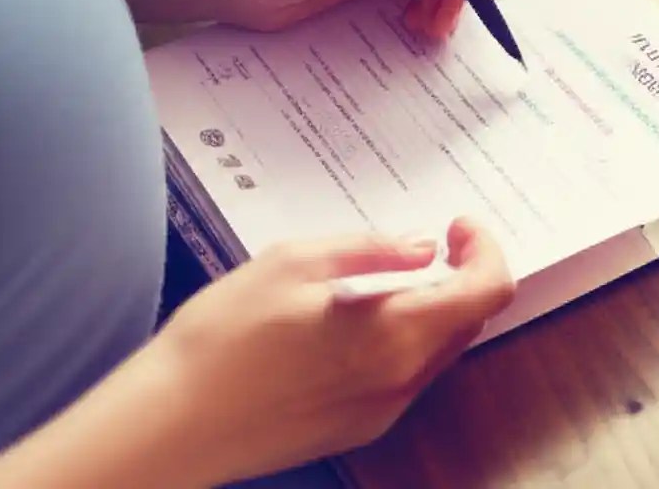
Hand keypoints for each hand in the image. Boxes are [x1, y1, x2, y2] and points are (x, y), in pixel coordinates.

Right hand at [153, 217, 513, 484]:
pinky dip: (409, 341)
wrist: (171, 425)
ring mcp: (383, 411)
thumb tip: (423, 247)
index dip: (486, 250)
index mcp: (396, 335)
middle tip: (435, 243)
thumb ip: (372, 250)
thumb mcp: (294, 263)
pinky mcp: (359, 429)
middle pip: (470, 321)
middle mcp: (403, 380)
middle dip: (464, 276)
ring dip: (438, 309)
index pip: (487, 292)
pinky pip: (408, 378)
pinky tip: (364, 323)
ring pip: (441, 351)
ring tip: (395, 278)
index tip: (458, 227)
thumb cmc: (224, 338)